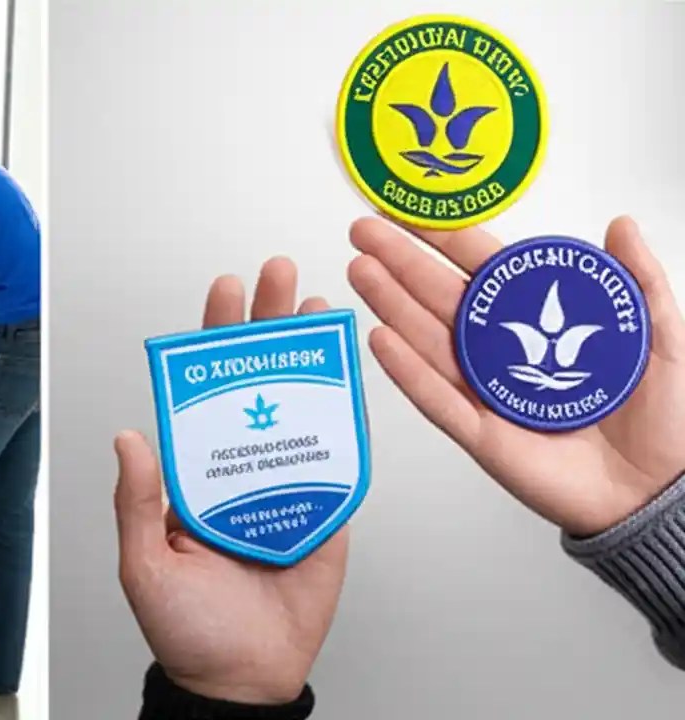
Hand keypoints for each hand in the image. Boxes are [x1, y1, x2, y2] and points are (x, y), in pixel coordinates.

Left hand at [114, 257, 348, 704]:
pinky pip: (339, 452)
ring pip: (299, 405)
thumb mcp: (146, 565)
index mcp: (192, 470)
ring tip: (321, 306)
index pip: (203, 391)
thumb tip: (127, 436)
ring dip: (311, 355)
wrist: (245, 679)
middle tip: (280, 273)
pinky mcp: (325, 506)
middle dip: (267, 325)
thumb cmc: (188, 628)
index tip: (225, 292)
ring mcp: (284, 481)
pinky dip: (347, 411)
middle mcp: (238, 464)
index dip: (214, 341)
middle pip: (256, 381)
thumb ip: (140, 502)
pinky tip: (353, 371)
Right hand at [348, 215, 684, 536]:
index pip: (481, 270)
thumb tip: (620, 226)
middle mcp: (499, 353)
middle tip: (363, 231)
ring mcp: (485, 393)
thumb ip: (640, 283)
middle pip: (439, 298)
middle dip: (399, 262)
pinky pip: (437, 399)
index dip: (445, 238)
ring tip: (362, 271)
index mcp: (535, 324)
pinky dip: (406, 371)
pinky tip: (380, 339)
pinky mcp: (482, 435)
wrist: (660, 492)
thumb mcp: (663, 338)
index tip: (410, 210)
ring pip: (427, 342)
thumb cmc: (663, 423)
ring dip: (392, 304)